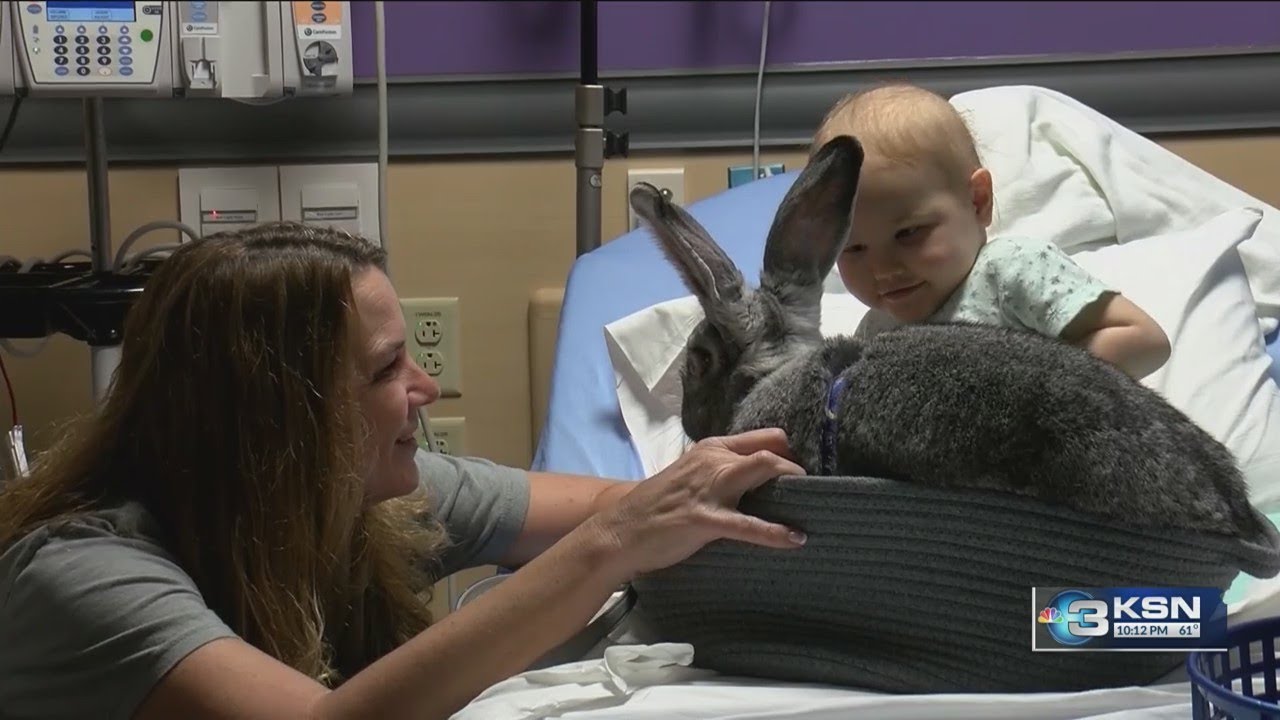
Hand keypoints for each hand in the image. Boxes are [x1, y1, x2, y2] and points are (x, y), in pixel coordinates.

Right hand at [588, 428, 807, 581]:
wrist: (619, 531)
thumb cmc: (658, 507)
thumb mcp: (692, 477)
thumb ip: (722, 472)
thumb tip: (761, 481)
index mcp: (711, 449)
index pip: (765, 437)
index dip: (789, 452)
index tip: (804, 473)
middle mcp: (713, 461)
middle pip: (770, 451)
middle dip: (797, 470)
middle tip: (813, 494)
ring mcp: (708, 489)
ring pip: (764, 471)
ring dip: (792, 485)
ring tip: (813, 506)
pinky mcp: (703, 519)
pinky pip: (749, 524)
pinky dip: (776, 532)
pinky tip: (795, 539)